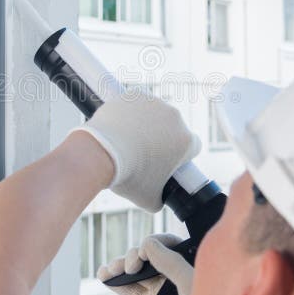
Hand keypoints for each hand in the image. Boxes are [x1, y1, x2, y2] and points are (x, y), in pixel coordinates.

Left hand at [75, 93, 200, 211]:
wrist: (101, 152)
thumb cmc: (127, 177)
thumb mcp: (150, 200)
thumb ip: (162, 197)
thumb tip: (160, 197)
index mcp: (186, 141)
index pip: (192, 147)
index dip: (180, 156)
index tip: (165, 162)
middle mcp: (175, 118)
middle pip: (173, 128)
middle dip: (162, 138)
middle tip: (142, 153)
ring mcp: (154, 103)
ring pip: (154, 113)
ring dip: (146, 123)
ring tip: (127, 139)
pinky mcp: (135, 94)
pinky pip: (136, 102)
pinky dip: (129, 111)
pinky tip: (120, 125)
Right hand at [97, 234, 193, 294]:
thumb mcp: (190, 285)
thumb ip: (171, 262)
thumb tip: (149, 244)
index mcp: (191, 266)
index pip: (170, 244)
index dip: (153, 243)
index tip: (143, 253)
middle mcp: (177, 276)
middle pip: (149, 257)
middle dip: (133, 256)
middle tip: (129, 268)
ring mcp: (163, 291)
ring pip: (137, 273)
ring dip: (120, 268)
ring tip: (108, 270)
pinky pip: (132, 291)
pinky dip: (117, 284)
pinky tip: (105, 277)